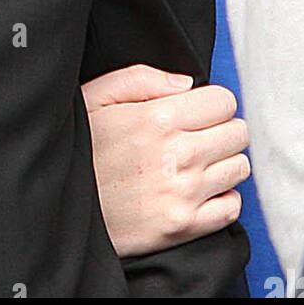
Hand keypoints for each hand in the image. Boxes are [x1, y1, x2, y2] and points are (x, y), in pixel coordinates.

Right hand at [82, 64, 248, 257]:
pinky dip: (221, 197)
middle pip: (238, 132)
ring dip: (221, 162)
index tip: (195, 111)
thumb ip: (142, 78)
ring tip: (193, 163)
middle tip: (195, 136)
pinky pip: (233, 206)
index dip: (210, 102)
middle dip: (220, 128)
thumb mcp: (97, 97)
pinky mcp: (186, 226)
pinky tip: (195, 190)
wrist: (64, 208)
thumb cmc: (81, 148)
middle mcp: (178, 155)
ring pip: (239, 167)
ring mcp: (184, 193)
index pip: (223, 100)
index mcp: (157, 118)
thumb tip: (187, 83)